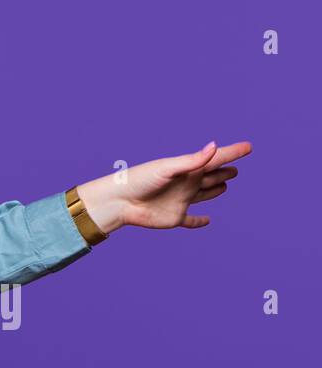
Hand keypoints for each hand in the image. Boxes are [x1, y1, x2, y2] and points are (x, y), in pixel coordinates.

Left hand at [78, 140, 252, 234]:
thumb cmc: (139, 180)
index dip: (232, 152)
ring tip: (226, 183)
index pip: (214, 159)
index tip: (249, 146)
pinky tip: (207, 221)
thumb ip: (191, 161)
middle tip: (236, 166)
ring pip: (204, 194)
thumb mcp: (167, 168)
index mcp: (186, 169)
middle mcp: (186, 183)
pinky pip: (191, 220)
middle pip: (211, 176)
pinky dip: (199, 221)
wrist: (119, 202)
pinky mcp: (175, 217)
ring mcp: (181, 200)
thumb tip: (214, 146)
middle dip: (224, 170)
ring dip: (215, 189)